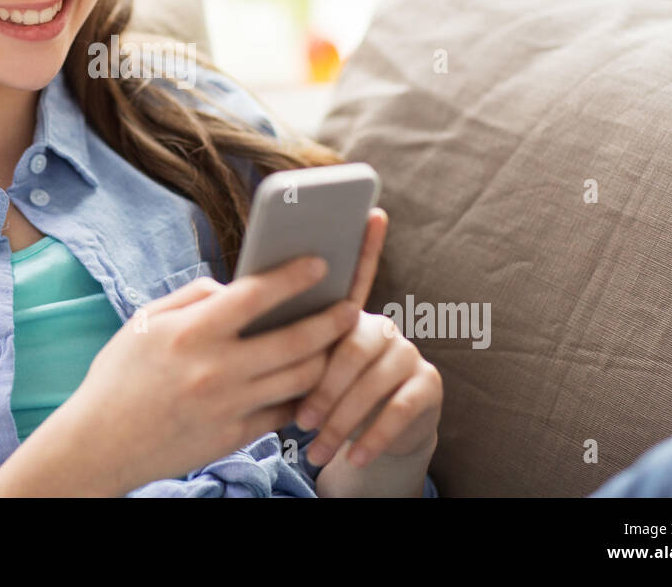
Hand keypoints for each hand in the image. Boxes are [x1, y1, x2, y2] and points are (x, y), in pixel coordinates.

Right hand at [51, 252, 359, 495]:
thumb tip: (234, 288)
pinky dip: (300, 396)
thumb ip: (193, 297)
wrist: (99, 445)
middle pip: (295, 340)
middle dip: (332, 320)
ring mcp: (228, 406)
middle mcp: (215, 369)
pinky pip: (283, 412)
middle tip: (351, 307)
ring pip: (299, 379)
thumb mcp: (145, 321)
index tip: (320, 264)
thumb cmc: (120, 376)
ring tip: (335, 344)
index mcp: (191, 332)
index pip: (256, 295)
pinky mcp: (233, 437)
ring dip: (324, 358)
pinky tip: (308, 382)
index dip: (293, 277)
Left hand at [291, 209, 442, 477]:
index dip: (367, 243)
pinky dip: (373, 437)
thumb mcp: (300, 371)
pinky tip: (355, 458)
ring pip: (373, 381)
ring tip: (316, 448)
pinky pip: (400, 409)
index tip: (373, 212)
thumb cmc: (320, 400)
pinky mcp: (428, 384)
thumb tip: (244, 314)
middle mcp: (382, 324)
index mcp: (346, 315)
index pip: (356, 274)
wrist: (367, 444)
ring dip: (343, 420)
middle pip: (353, 343)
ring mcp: (407, 352)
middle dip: (323, 386)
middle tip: (300, 419)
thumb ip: (284, 340)